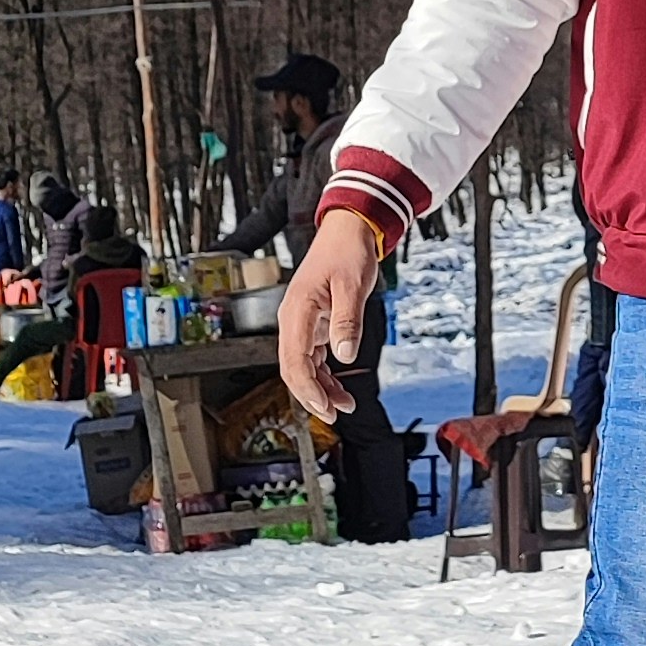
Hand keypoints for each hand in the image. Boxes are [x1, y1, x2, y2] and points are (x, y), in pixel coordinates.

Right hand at [279, 207, 380, 419]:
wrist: (348, 231)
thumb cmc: (348, 252)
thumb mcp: (352, 286)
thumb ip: (347, 322)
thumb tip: (344, 355)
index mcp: (297, 311)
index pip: (294, 360)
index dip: (308, 389)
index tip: (325, 407)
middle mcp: (293, 319)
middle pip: (293, 368)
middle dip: (311, 395)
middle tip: (334, 414)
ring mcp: (301, 323)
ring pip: (303, 366)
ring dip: (321, 388)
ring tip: (344, 404)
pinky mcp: (312, 323)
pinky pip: (313, 356)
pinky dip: (325, 374)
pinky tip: (339, 387)